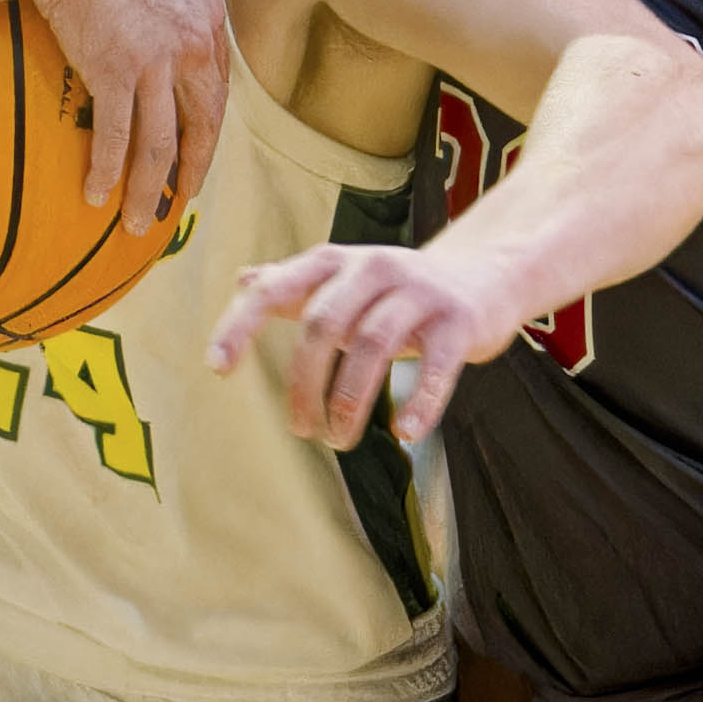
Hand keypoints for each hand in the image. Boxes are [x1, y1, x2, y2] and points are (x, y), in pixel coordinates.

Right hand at [24, 0, 229, 234]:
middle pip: (199, 128)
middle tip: (175, 206)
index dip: (205, 138)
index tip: (193, 165)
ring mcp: (155, 62)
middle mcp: (191, 46)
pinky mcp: (115, 71)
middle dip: (189, 174)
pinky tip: (94, 192)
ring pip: (159, 145)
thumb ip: (170, 9)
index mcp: (207, 22)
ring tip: (137, 222)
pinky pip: (116, 136)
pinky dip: (106, 170)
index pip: (215, 96)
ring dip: (148, 191)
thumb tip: (161, 36)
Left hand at [207, 241, 519, 446]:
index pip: (276, 289)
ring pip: (373, 345)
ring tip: (339, 439)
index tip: (217, 369)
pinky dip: (420, 402)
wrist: (485, 276)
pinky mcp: (459, 320)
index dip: (241, 326)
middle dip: (305, 384)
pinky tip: (405, 431)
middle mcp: (373, 267)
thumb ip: (295, 283)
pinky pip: (436, 365)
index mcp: (335, 262)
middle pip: (324, 324)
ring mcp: (419, 292)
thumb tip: (243, 281)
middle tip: (302, 430)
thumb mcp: (345, 279)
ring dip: (349, 400)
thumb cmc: (400, 289)